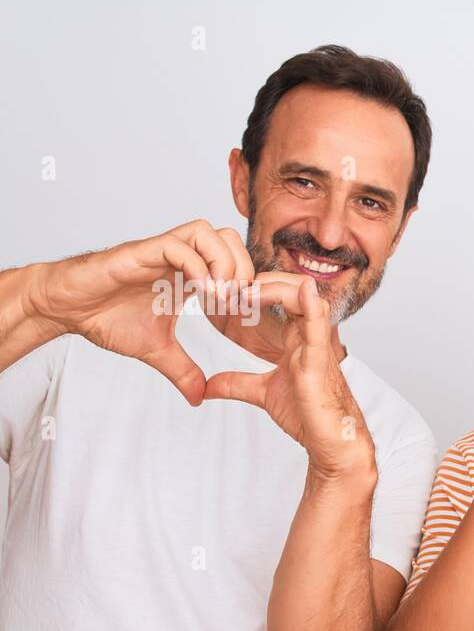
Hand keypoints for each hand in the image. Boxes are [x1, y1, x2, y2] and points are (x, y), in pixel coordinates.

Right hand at [24, 219, 252, 405]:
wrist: (67, 309)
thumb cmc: (107, 317)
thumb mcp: (157, 350)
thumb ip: (183, 370)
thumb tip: (199, 397)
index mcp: (189, 274)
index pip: (234, 259)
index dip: (248, 281)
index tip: (247, 313)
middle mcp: (179, 257)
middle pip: (228, 237)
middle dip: (243, 268)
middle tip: (237, 303)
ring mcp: (161, 251)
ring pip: (208, 232)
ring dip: (223, 262)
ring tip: (220, 297)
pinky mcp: (140, 252)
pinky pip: (176, 245)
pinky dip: (196, 265)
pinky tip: (199, 292)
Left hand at [203, 273, 374, 482]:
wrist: (331, 442)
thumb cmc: (308, 416)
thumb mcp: (262, 393)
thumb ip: (236, 384)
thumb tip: (207, 387)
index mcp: (297, 338)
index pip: (281, 297)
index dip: (256, 288)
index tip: (227, 292)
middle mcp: (310, 335)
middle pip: (293, 288)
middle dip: (263, 281)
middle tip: (230, 287)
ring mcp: (317, 344)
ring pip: (306, 297)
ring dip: (277, 288)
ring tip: (247, 291)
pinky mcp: (320, 360)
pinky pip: (320, 326)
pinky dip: (312, 305)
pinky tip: (304, 290)